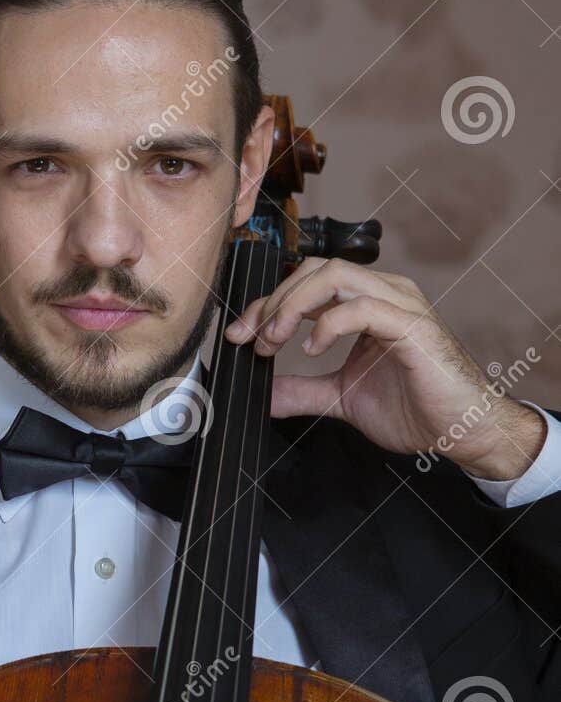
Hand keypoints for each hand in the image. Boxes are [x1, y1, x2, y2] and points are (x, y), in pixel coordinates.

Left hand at [223, 257, 546, 479]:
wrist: (461, 431)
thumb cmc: (416, 408)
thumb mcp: (342, 398)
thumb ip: (302, 390)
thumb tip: (263, 393)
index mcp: (368, 303)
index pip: (308, 283)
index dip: (269, 304)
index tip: (241, 334)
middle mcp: (385, 294)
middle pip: (316, 270)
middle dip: (274, 300)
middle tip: (249, 336)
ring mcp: (401, 306)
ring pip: (336, 277)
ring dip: (294, 305)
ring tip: (273, 340)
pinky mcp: (414, 327)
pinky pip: (364, 307)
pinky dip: (329, 323)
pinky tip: (311, 348)